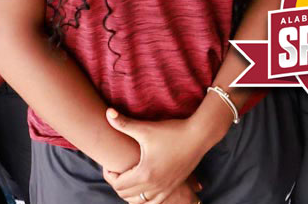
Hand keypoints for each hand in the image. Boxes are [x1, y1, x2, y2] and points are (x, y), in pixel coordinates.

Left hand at [101, 110, 220, 202]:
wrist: (199, 136)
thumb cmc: (173, 131)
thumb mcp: (146, 129)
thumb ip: (124, 123)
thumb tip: (108, 112)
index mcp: (145, 173)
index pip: (118, 184)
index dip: (109, 175)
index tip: (109, 164)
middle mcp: (154, 185)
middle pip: (125, 195)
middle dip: (118, 184)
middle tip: (117, 170)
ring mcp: (165, 188)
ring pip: (139, 202)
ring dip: (130, 193)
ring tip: (128, 177)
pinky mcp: (173, 187)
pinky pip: (154, 202)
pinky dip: (144, 199)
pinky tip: (143, 186)